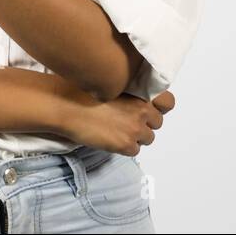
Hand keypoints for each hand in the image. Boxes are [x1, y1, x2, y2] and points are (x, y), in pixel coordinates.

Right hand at [56, 85, 175, 156]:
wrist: (67, 106)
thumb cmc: (83, 90)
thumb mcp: (112, 84)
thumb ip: (131, 92)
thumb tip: (138, 103)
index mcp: (141, 92)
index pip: (168, 102)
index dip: (159, 107)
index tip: (148, 108)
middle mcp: (143, 110)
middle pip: (158, 123)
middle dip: (145, 123)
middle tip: (126, 121)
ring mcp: (135, 128)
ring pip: (148, 138)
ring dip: (136, 136)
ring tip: (116, 130)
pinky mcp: (126, 144)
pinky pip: (135, 150)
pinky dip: (125, 147)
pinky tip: (110, 138)